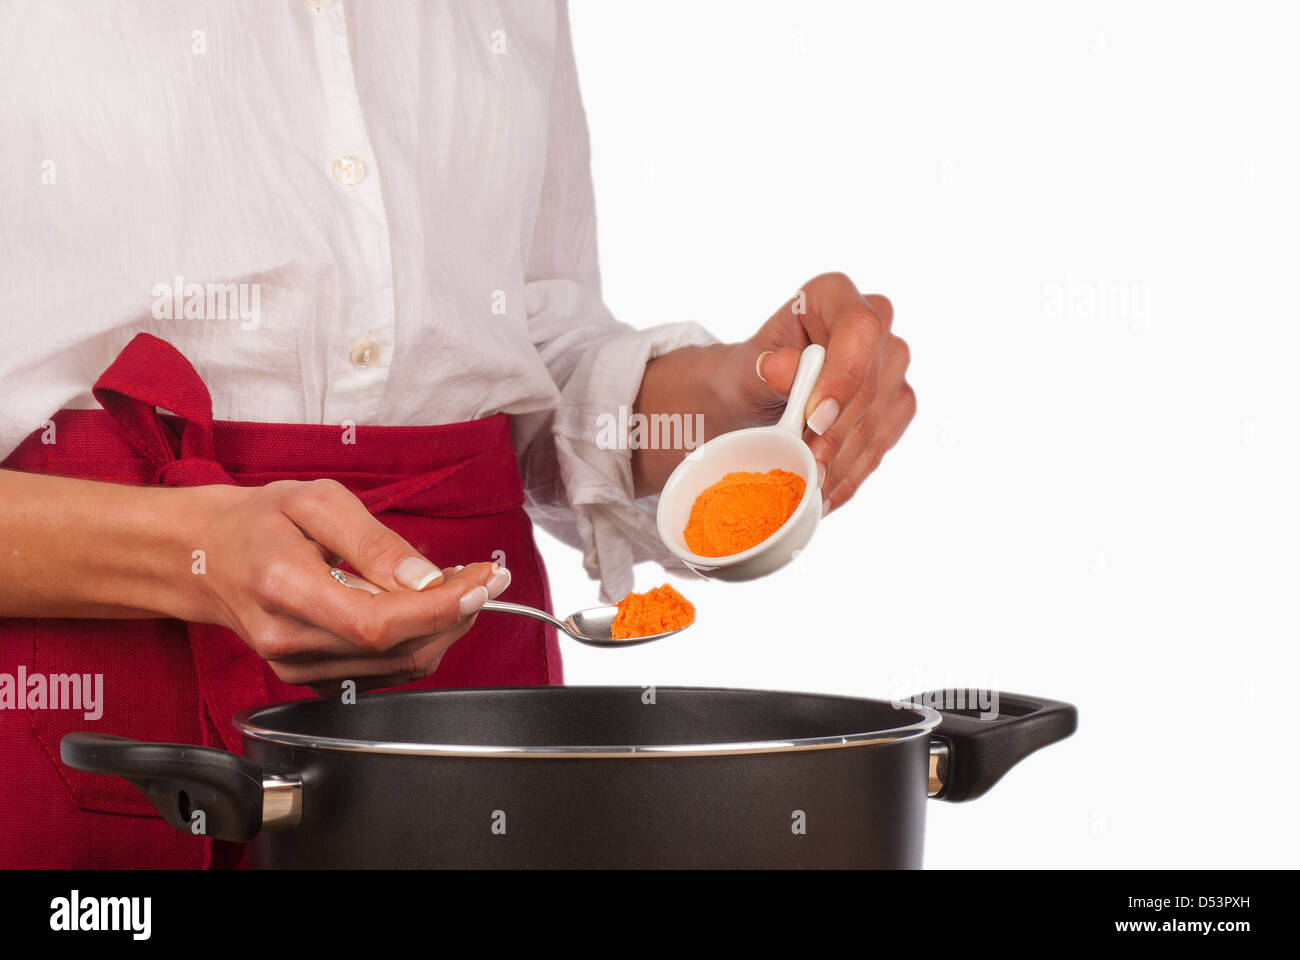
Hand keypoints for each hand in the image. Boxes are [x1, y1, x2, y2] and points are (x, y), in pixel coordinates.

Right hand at [188, 479, 509, 693]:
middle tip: (484, 576)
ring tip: (457, 586)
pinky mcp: (308, 678)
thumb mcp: (316, 502)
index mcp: (285, 589)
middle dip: (456, 613)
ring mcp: (296, 666)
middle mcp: (288, 640)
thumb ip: (374, 542)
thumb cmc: (259, 522)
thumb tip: (426, 579)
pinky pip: (383, 671)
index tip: (484, 579)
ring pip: (398, 665)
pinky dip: (417, 641)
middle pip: (397, 648)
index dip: (441, 607)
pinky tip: (424, 608)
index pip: (380, 621)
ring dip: (443, 628)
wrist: (206, 557)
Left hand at [722, 272, 914, 514]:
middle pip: (873, 380)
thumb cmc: (747, 377)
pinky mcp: (895, 400)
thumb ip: (765, 369)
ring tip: (812, 487)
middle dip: (839, 431)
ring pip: (882, 415)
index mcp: (833, 295)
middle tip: (807, 468)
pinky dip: (855, 472)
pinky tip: (828, 493)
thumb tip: (784, 367)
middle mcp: (873, 321)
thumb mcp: (744, 372)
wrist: (753, 402)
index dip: (844, 376)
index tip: (814, 419)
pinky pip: (886, 440)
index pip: (860, 328)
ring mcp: (890, 362)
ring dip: (846, 460)